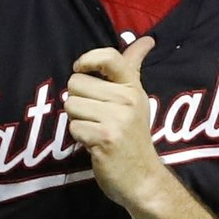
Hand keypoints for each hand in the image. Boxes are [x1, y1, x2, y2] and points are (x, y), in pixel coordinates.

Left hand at [65, 36, 165, 209]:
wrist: (143, 179)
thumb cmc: (133, 136)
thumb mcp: (137, 99)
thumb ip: (133, 68)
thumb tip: (146, 40)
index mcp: (133, 87)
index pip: (109, 57)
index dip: (88, 59)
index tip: (81, 69)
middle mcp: (127, 100)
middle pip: (76, 83)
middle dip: (79, 101)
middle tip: (97, 118)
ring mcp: (117, 119)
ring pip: (71, 105)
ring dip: (77, 120)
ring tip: (96, 130)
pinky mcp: (105, 138)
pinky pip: (73, 127)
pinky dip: (79, 138)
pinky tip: (95, 144)